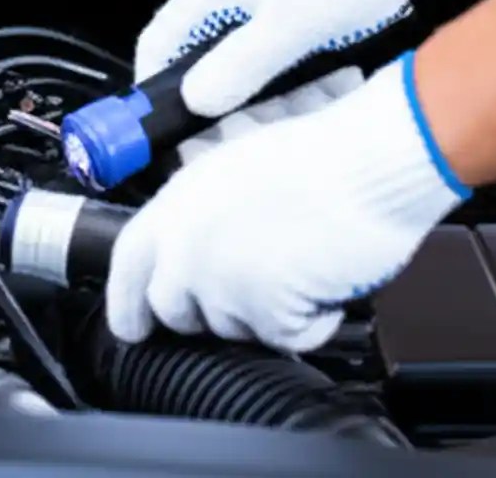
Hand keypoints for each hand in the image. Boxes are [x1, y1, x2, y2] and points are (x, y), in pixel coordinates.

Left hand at [106, 53, 471, 352]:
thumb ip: (198, 219)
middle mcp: (187, 246)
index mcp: (174, 204)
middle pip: (176, 313)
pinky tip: (325, 278)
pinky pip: (287, 339)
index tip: (134, 326)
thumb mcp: (231, 171)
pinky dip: (313, 322)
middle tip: (257, 286)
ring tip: (301, 263)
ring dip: (266, 314)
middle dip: (211, 314)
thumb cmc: (317, 156)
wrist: (368, 161)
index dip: (127, 305)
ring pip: (233, 330)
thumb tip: (191, 256)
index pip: (126, 268)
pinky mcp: (265, 310)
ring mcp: (221, 282)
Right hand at [135, 0, 482, 117]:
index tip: (169, 129)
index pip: (157, 43)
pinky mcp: (279, 2)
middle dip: (210, 98)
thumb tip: (195, 100)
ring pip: (230, 57)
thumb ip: (241, 65)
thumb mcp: (296, 24)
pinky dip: (275, 76)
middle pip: (192, 55)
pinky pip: (259, 51)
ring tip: (285, 111)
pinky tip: (307, 89)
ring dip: (251, 90)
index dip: (154, 90)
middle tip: (233, 130)